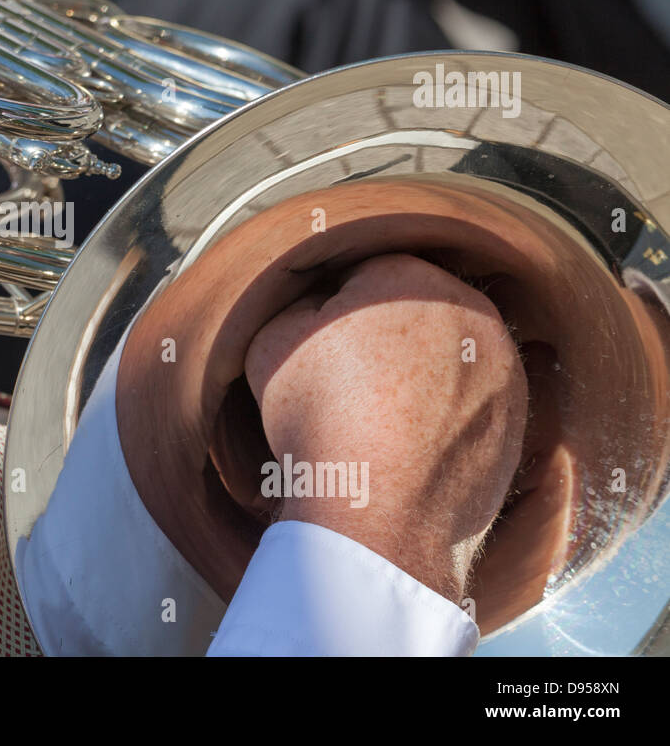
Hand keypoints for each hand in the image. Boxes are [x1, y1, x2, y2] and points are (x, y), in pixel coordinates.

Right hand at [244, 253, 528, 601]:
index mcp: (409, 276)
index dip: (329, 307)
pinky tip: (407, 440)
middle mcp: (470, 311)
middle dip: (382, 332)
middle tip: (345, 376)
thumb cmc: (322, 421)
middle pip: (413, 307)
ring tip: (376, 414)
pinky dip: (444, 411)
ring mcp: (504, 367)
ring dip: (418, 369)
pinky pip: (470, 399)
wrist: (380, 516)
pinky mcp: (518, 420)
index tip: (314, 342)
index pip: (360, 271)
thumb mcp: (270, 341)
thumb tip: (316, 305)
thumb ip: (296, 304)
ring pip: (447, 351)